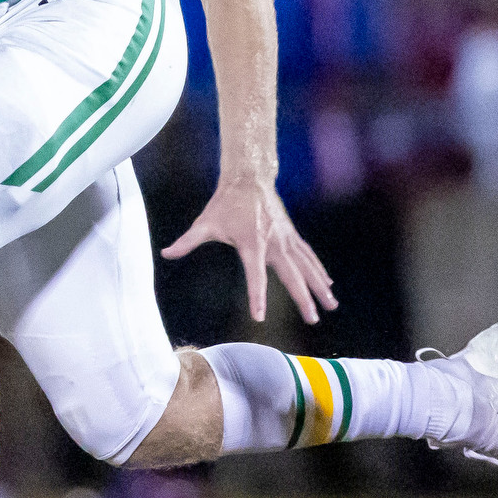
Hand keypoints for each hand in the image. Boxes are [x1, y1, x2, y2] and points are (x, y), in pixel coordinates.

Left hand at [162, 175, 336, 324]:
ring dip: (319, 286)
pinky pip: (308, 256)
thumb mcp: (205, 223)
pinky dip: (319, 270)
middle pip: (292, 276)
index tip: (259, 317)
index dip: (256, 297)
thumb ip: (187, 241)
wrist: (249, 178)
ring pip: (307, 267)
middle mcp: (274, 244)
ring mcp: (286, 239)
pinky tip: (328, 284)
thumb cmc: (225, 203)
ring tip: (332, 305)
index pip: (255, 277)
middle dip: (304, 298)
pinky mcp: (291, 235)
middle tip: (314, 319)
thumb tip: (165, 253)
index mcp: (252, 244)